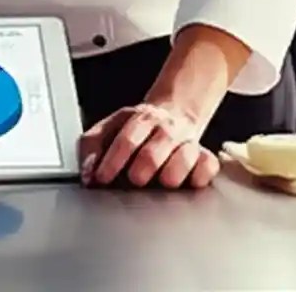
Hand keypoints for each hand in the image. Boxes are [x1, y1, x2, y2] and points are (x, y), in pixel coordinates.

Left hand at [78, 102, 218, 189]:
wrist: (173, 113)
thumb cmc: (136, 129)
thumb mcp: (108, 128)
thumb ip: (91, 147)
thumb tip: (88, 174)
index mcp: (140, 119)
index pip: (126, 140)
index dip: (112, 161)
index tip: (102, 178)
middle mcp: (166, 129)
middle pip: (153, 152)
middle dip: (140, 171)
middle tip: (134, 180)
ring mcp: (188, 142)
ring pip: (184, 158)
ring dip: (170, 175)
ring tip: (161, 182)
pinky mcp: (205, 157)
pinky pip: (208, 167)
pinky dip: (199, 176)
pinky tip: (187, 180)